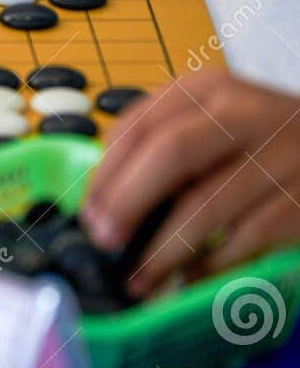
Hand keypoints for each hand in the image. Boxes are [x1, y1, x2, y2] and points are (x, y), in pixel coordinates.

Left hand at [82, 69, 299, 296]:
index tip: (88, 213)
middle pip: (171, 153)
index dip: (107, 173)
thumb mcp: (212, 120)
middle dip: (128, 201)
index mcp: (207, 89)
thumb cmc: (259, 140)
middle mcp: (243, 115)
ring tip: (138, 279)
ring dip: (164, 250)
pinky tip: (189, 277)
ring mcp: (279, 157)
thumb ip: (162, 142)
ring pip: (207, 205)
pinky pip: (246, 239)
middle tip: (104, 240)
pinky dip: (211, 263)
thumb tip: (104, 201)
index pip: (141, 124)